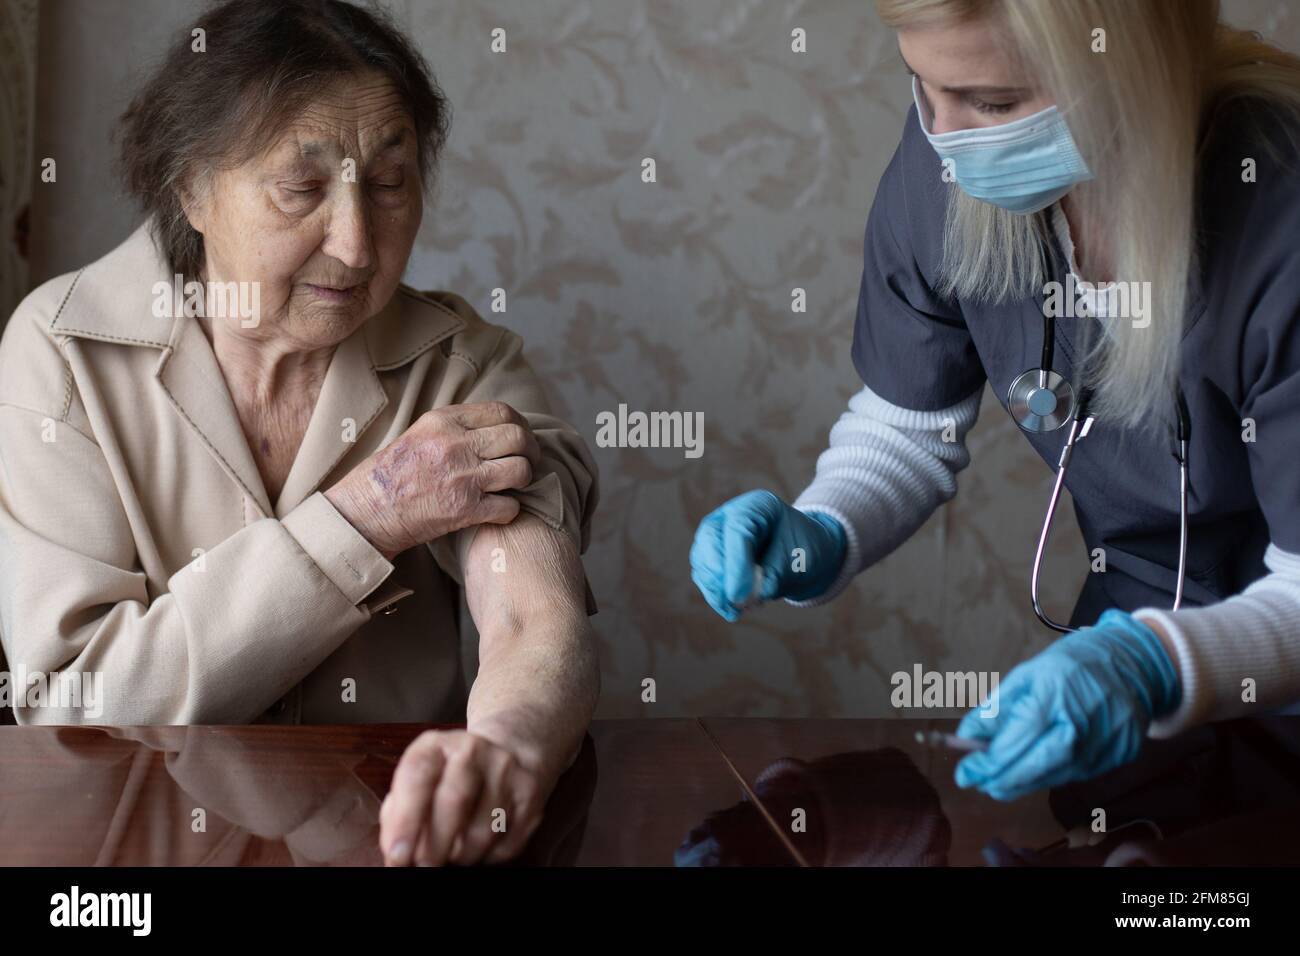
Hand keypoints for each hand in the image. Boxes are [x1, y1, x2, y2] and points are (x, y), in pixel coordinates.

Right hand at [326, 401, 541, 557]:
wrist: (366, 511)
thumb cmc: (391, 474)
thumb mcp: (420, 434)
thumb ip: (456, 427)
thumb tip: (494, 425)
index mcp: (444, 421)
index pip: (502, 411)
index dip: (521, 424)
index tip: (522, 437)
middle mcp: (456, 445)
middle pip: (518, 438)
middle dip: (530, 450)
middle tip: (528, 461)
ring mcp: (463, 477)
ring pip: (520, 470)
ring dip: (524, 479)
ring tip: (516, 485)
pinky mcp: (465, 510)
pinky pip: (509, 506)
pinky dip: (511, 510)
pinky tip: (500, 509)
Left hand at [379, 729, 549, 865]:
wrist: (506, 752)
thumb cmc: (448, 778)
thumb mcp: (419, 781)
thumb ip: (399, 811)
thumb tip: (398, 850)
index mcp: (436, 745)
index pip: (418, 776)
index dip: (405, 820)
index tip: (397, 854)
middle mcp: (473, 750)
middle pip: (455, 800)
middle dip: (435, 845)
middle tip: (424, 866)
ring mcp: (506, 770)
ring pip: (483, 830)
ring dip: (462, 855)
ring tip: (452, 854)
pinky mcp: (530, 794)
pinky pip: (507, 842)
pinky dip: (488, 857)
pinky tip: (479, 847)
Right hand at [689, 490, 846, 619]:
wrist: (804, 556)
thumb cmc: (804, 552)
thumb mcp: (800, 561)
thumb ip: (773, 577)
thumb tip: (742, 598)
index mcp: (758, 505)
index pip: (737, 528)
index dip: (735, 563)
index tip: (738, 595)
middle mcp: (730, 515)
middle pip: (710, 540)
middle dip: (718, 575)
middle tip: (735, 603)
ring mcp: (717, 534)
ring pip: (702, 560)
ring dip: (716, 590)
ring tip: (739, 610)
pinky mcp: (711, 556)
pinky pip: (704, 576)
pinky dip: (716, 596)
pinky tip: (733, 610)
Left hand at [953, 609, 1180, 800]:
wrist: (1132, 664)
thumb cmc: (1071, 665)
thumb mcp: (1027, 675)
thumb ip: (997, 709)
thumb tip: (966, 737)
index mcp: (1057, 691)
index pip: (1020, 735)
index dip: (990, 760)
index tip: (965, 773)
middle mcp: (1085, 719)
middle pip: (1040, 763)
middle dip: (1005, 779)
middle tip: (980, 782)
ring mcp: (1108, 740)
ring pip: (1057, 775)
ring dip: (1026, 780)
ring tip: (1002, 777)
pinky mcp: (1122, 755)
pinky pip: (1078, 773)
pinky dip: (1052, 774)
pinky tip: (1038, 767)